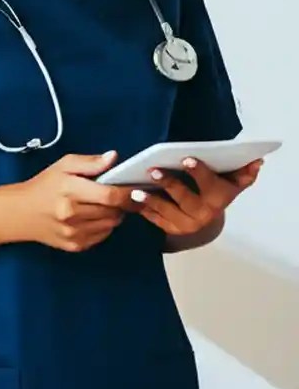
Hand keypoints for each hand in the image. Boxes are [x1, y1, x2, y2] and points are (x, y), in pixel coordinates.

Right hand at [15, 151, 139, 252]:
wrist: (20, 213)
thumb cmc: (44, 186)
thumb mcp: (63, 166)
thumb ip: (89, 162)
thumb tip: (113, 157)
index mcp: (69, 191)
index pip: (110, 195)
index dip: (127, 193)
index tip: (134, 189)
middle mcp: (71, 214)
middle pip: (114, 211)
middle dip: (121, 203)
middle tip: (116, 195)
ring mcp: (73, 232)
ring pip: (111, 224)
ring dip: (113, 214)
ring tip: (102, 205)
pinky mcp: (75, 245)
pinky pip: (102, 235)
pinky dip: (103, 226)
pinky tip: (92, 217)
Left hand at [134, 157, 262, 236]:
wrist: (205, 219)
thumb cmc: (216, 192)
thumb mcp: (231, 183)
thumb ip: (243, 172)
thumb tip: (257, 160)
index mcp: (219, 199)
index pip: (210, 184)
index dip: (199, 172)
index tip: (186, 158)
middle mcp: (204, 214)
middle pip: (185, 198)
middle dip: (169, 184)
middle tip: (152, 170)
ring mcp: (186, 224)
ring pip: (167, 211)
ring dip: (150, 200)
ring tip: (135, 190)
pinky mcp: (171, 230)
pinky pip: (155, 220)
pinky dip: (143, 209)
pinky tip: (131, 200)